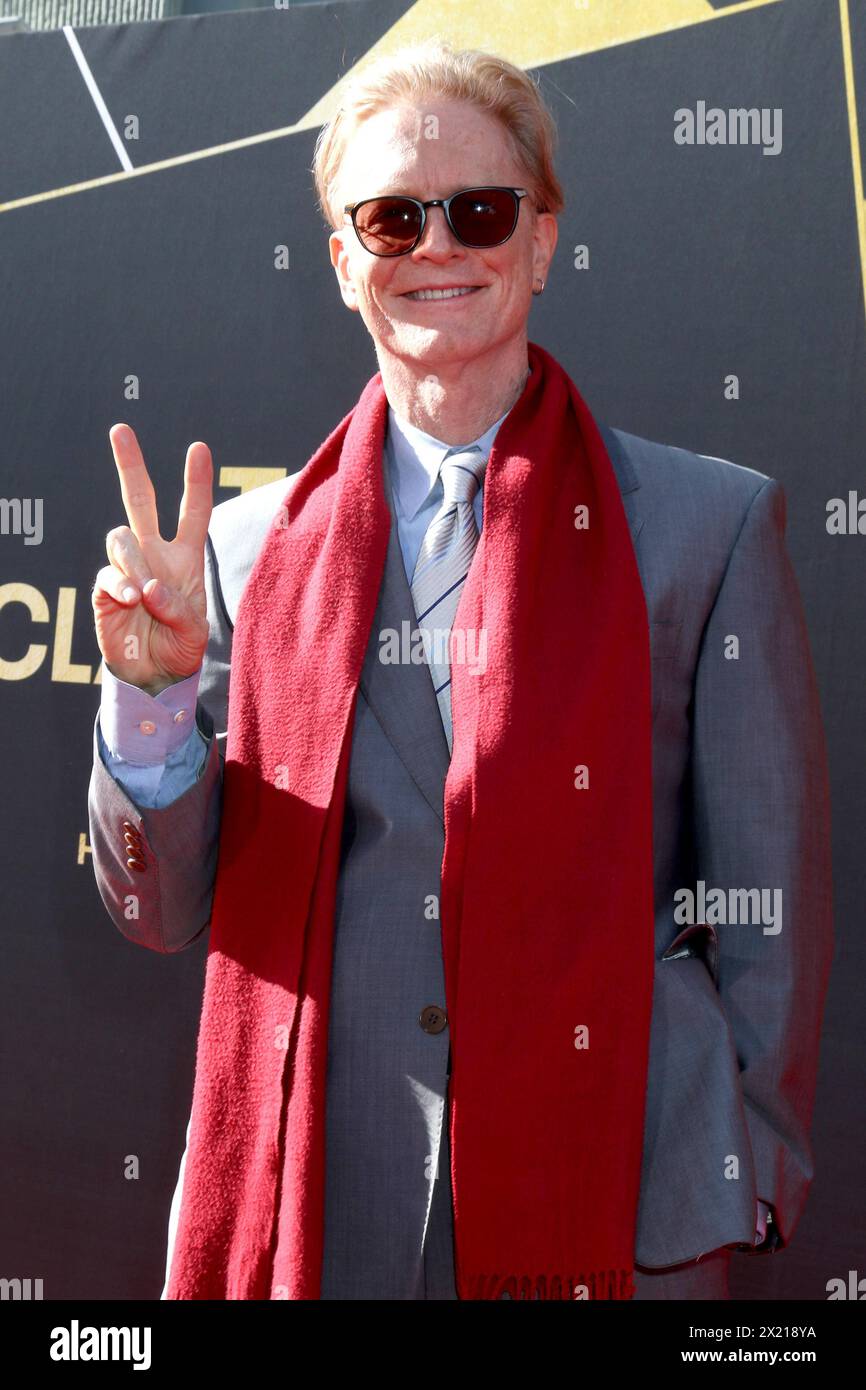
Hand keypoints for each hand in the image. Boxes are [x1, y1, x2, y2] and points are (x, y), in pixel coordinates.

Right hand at [92, 424, 212, 694]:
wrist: (152, 675)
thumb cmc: (179, 649)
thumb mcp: (194, 633)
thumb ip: (179, 610)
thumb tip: (150, 588)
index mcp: (184, 557)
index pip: (193, 512)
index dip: (196, 482)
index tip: (198, 448)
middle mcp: (154, 554)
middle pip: (140, 500)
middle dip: (130, 464)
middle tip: (120, 430)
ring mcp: (127, 568)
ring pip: (121, 537)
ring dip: (133, 560)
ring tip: (142, 590)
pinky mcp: (104, 589)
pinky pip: (106, 574)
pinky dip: (118, 584)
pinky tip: (131, 599)